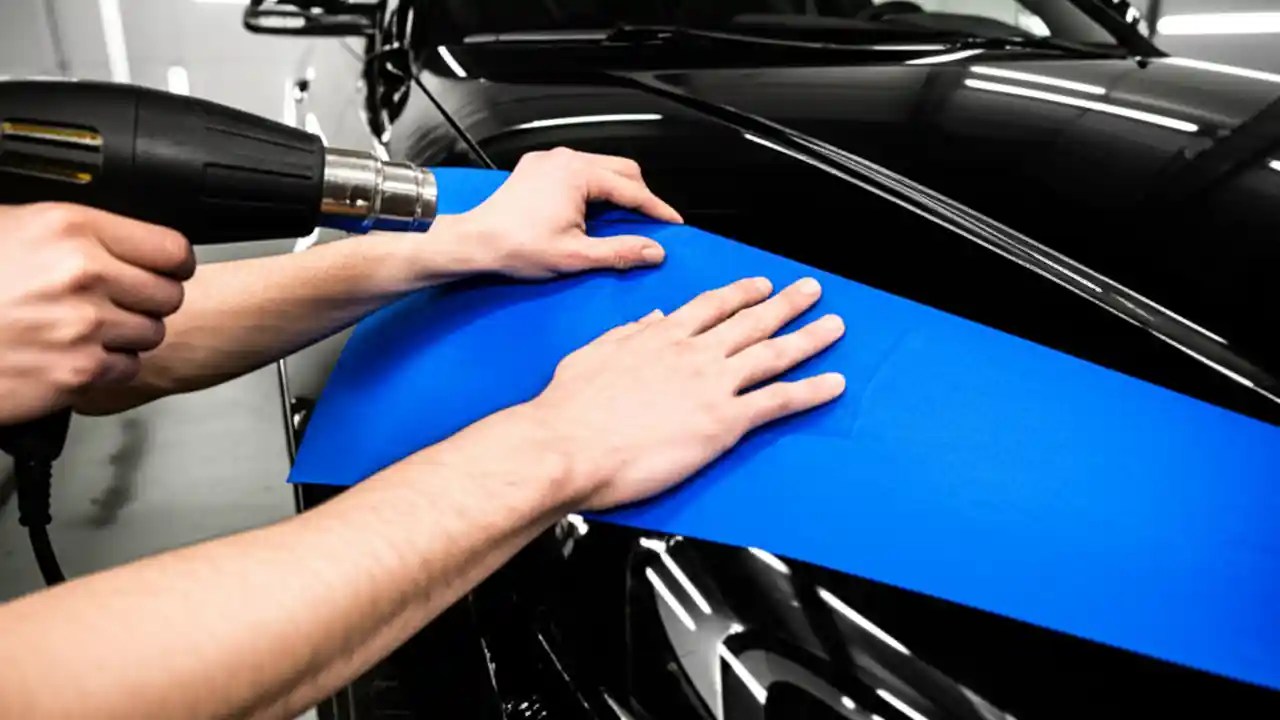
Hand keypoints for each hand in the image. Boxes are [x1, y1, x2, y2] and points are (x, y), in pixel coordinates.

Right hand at [0, 203, 194, 423]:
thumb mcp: (10, 228)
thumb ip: (70, 233)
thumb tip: (114, 239)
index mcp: (72, 229)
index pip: (171, 249)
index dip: (172, 264)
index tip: (166, 270)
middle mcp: (85, 274)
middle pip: (168, 295)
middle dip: (149, 301)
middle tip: (120, 302)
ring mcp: (84, 326)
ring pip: (150, 333)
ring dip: (128, 334)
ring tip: (87, 328)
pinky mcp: (77, 372)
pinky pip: (125, 368)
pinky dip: (107, 366)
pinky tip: (74, 354)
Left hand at [438, 148, 682, 279]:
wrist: (475, 242)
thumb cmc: (518, 247)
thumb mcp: (576, 256)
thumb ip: (620, 252)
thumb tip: (655, 252)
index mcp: (578, 174)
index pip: (631, 190)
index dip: (656, 209)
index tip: (673, 223)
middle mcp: (565, 158)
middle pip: (620, 170)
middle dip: (639, 195)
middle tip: (651, 221)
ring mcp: (549, 159)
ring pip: (599, 166)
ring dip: (616, 188)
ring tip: (625, 215)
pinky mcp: (536, 166)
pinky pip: (576, 168)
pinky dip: (592, 184)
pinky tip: (593, 207)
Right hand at [521, 276, 845, 509]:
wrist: (568, 444)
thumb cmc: (570, 409)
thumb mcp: (593, 354)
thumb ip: (628, 335)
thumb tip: (651, 319)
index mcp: (660, 336)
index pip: (711, 306)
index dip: (741, 293)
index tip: (760, 285)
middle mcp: (693, 353)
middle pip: (751, 321)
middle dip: (786, 304)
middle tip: (811, 291)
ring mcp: (712, 385)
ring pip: (772, 353)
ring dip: (808, 337)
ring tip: (833, 326)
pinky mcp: (723, 422)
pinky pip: (777, 401)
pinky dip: (810, 391)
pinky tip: (833, 384)